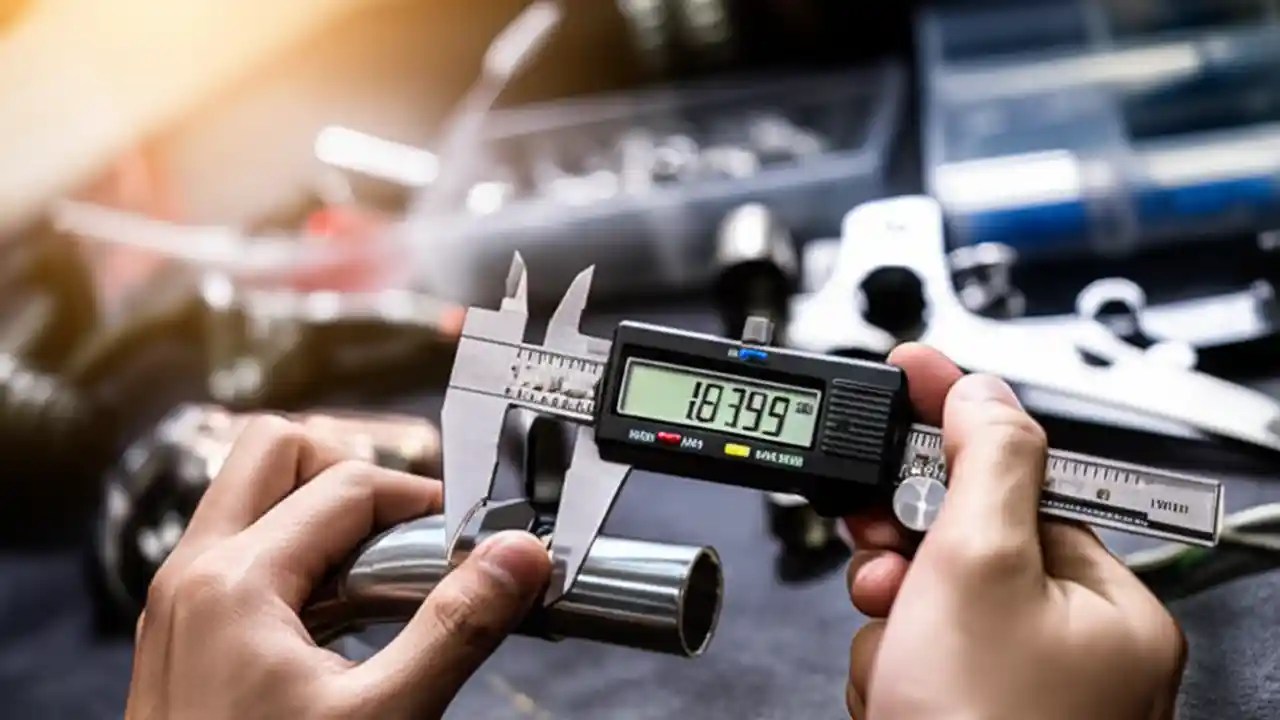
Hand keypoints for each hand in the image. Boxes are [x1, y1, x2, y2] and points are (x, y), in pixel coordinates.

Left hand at [126, 416, 550, 718]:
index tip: (466, 540)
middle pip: (276, 450)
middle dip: (352, 471)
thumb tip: (516, 558)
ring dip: (320, 510)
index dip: (421, 500)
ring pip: (250, 495)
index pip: (349, 484)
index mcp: (235, 583)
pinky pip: (237, 549)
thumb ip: (455, 630)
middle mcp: (193, 574)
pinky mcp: (182, 632)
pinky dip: (293, 551)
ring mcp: (178, 602)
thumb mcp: (380, 719)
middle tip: (405, 528)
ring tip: (378, 571)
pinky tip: (336, 614)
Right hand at [844, 344, 1185, 719]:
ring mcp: (1021, 691)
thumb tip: (983, 393)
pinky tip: (900, 700)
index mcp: (1111, 604)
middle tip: (891, 567)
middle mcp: (1076, 649)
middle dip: (912, 559)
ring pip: (929, 605)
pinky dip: (894, 672)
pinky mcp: (967, 717)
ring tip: (903, 666)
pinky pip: (917, 658)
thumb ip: (985, 462)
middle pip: (969, 546)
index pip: (1024, 478)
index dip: (957, 421)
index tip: (911, 372)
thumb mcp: (979, 566)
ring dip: (896, 627)